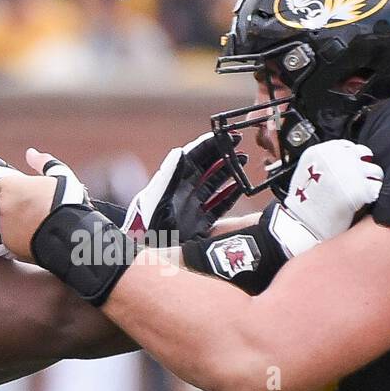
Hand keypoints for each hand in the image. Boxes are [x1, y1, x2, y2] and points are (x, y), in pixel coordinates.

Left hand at [0, 149, 83, 260]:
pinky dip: (20, 238)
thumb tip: (31, 153)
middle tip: (37, 209)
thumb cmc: (67, 204)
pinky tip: (37, 236)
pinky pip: (11, 239)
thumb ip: (43, 162)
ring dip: (17, 222)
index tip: (18, 191)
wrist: (71, 235)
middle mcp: (3, 205)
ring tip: (40, 225)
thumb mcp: (60, 176)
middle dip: (16, 205)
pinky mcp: (9, 245)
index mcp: (12, 186)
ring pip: (7, 222)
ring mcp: (4, 227)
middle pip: (4, 203)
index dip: (8, 186)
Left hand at [123, 132, 244, 244]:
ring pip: (214, 184)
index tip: (224, 135)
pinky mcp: (199, 224)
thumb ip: (169, 176)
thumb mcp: (157, 198)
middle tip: (239, 142)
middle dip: (222, 154)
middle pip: (206, 167)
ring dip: (228, 172)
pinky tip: (239, 188)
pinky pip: (218, 206)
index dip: (209, 145)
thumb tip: (181, 152)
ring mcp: (192, 207)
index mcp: (172, 182)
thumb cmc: (146, 226)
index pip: (193, 157)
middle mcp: (183, 192)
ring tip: (243, 160)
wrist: (147, 255)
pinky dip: (229, 196)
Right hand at [278, 140, 383, 240]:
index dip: (352, 158)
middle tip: (358, 181)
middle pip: (365, 154)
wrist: (303, 225)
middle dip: (363, 167)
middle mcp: (338, 157)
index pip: (348, 145)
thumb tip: (345, 157)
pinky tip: (363, 201)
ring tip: (361, 192)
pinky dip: (373, 193)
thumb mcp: (306, 171)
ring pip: (375, 170)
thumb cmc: (303, 202)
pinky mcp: (362, 190)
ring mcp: (352, 173)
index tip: (350, 168)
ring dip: (371, 180)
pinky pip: (377, 187)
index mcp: (322, 151)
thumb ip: (325, 160)